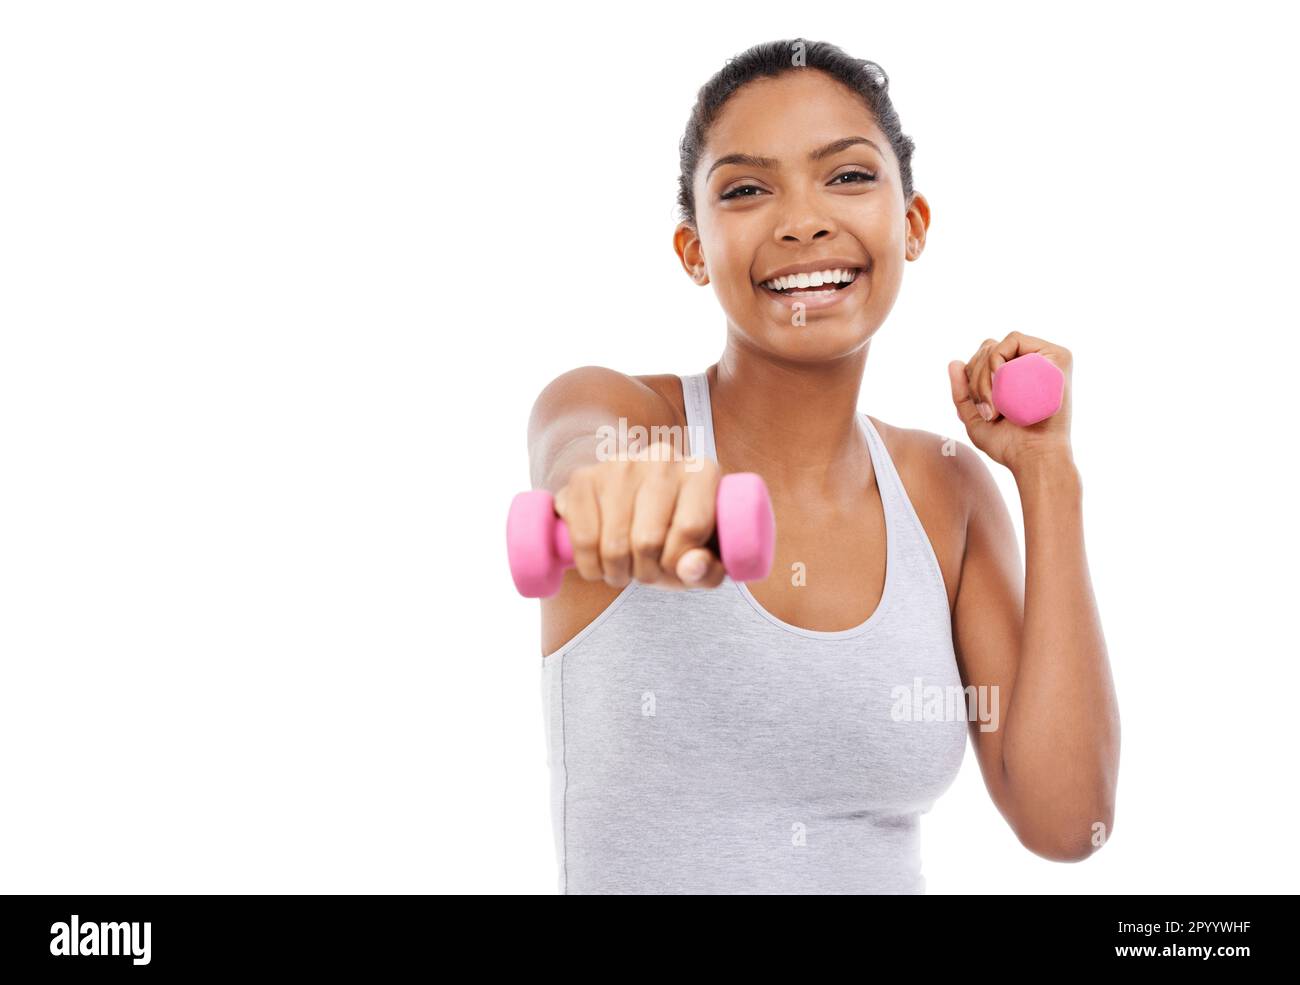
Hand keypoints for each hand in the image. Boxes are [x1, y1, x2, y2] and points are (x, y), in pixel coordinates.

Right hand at [552, 439, 726, 589]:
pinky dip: (590, 565)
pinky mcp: (584, 477)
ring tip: (624, 568)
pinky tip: (599, 562)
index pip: (690, 529)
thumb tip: (690, 568)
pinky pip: (584, 539)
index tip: (673, 568)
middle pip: (648, 540)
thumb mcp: (701, 561)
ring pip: (614, 545)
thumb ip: (707, 570)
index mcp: (702, 472)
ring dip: (617, 572)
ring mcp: (620, 463)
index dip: (679, 564)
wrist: (631, 516)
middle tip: (645, 572)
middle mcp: (663, 458)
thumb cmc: (674, 540)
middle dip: (645, 572)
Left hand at [947, 331, 1073, 472]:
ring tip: (995, 407)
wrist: (1034, 457)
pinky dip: (996, 361)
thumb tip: (954, 362)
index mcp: (1017, 377)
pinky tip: (999, 386)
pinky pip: (1013, 340)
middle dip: (975, 378)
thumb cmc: (1008, 445)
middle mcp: (1032, 364)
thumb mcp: (976, 419)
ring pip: (997, 346)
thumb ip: (962, 393)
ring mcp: (1045, 359)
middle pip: (988, 349)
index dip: (972, 375)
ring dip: (983, 376)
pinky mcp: (1056, 356)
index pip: (984, 358)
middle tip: (987, 410)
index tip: (979, 407)